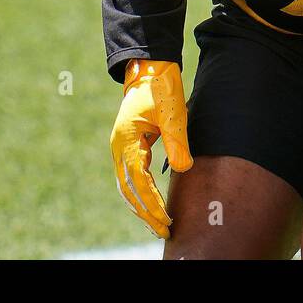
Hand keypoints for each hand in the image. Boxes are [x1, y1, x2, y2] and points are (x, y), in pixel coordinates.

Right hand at [110, 59, 192, 236]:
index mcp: (126, 140)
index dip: (152, 203)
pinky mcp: (127, 148)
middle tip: (164, 231)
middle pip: (128, 190)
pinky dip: (140, 194)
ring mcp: (120, 149)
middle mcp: (118, 148)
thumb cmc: (161, 90)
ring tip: (158, 225)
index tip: (166, 220)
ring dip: (141, 207)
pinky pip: (130, 178)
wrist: (149, 70)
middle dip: (146, 213)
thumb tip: (184, 169)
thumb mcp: (172, 113)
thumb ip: (177, 141)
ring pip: (127, 187)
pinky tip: (152, 205)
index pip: (138, 180)